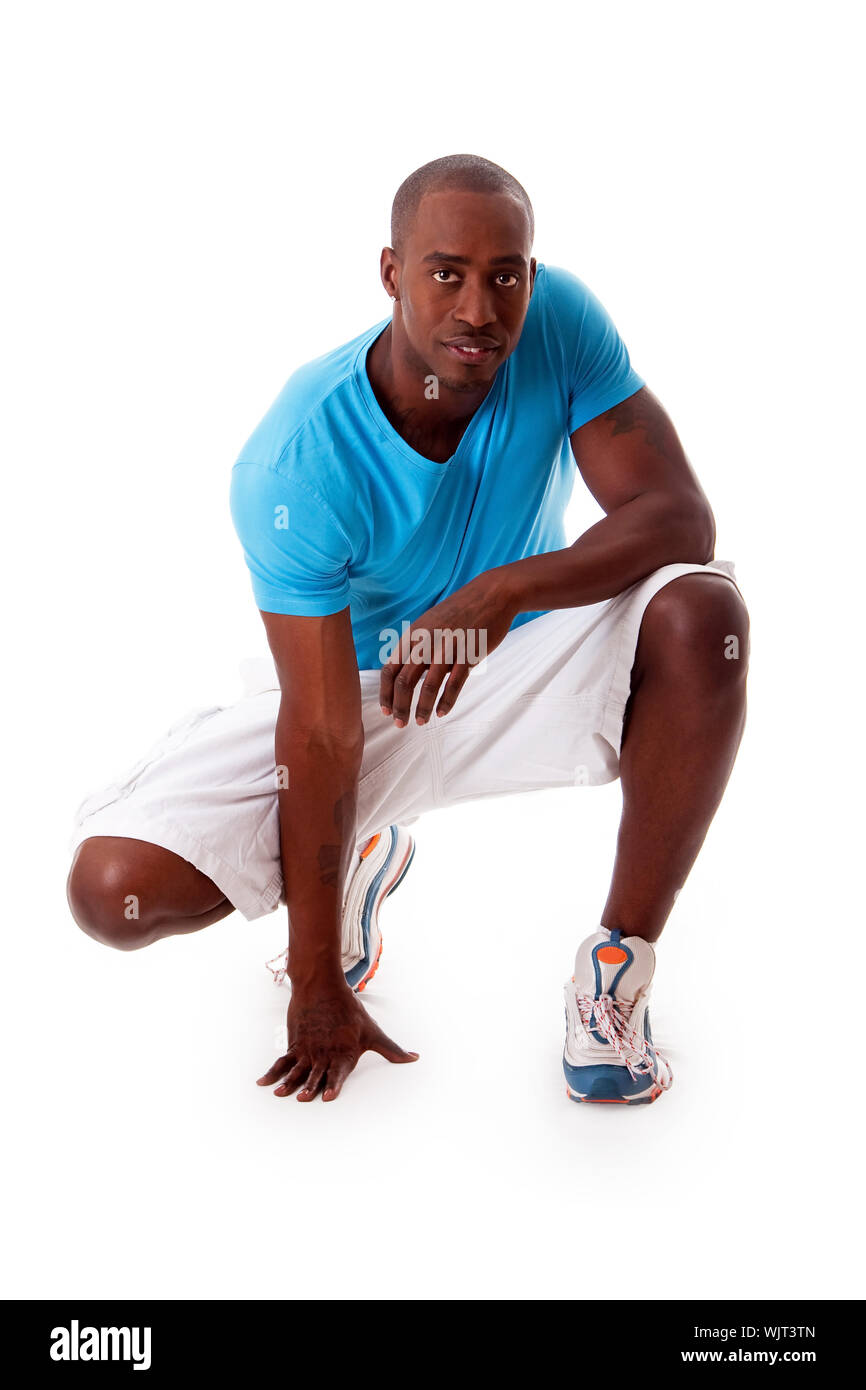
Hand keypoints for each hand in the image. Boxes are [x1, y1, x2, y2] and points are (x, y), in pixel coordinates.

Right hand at [257, 984, 418, 1101]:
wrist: (322, 987)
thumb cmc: (350, 1012)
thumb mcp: (373, 1032)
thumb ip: (392, 1050)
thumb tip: (415, 1059)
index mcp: (344, 1053)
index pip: (339, 1073)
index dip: (334, 1085)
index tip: (328, 1096)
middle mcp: (324, 1053)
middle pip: (316, 1074)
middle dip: (309, 1087)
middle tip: (303, 1098)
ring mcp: (308, 1049)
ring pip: (297, 1070)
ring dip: (289, 1082)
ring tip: (281, 1094)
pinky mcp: (295, 1044)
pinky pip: (282, 1061)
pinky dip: (272, 1073)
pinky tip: (263, 1083)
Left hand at [379, 570, 516, 726]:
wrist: (492, 594)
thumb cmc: (460, 611)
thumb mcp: (430, 623)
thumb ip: (418, 646)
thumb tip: (408, 671)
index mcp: (414, 635)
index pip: (390, 669)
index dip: (385, 693)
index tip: (386, 710)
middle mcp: (427, 643)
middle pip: (404, 681)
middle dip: (399, 706)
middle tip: (399, 724)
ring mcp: (448, 648)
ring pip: (428, 686)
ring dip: (422, 708)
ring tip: (421, 722)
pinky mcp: (468, 654)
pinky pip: (454, 684)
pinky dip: (446, 702)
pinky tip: (441, 713)